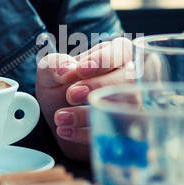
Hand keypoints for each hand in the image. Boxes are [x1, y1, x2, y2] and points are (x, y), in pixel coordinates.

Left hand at [35, 36, 134, 164]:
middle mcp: (130, 80)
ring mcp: (133, 108)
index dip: (105, 59)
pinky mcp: (128, 134)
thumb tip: (65, 68)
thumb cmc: (60, 90)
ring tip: (61, 117)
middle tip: (71, 95)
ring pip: (126, 109)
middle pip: (130, 79)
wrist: (59, 123)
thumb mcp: (49, 73)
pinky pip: (118, 135)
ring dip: (89, 113)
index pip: (122, 49)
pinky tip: (66, 131)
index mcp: (113, 56)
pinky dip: (88, 134)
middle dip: (99, 86)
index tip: (81, 69)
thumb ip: (53, 64)